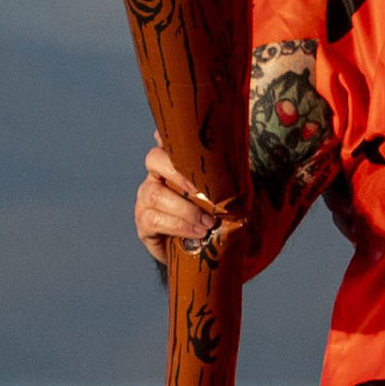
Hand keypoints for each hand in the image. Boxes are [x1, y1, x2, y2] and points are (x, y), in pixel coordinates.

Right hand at [134, 136, 242, 266]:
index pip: (167, 142)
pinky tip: (198, 232)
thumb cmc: (215, 213)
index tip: (180, 139)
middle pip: (154, 160)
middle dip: (178, 172)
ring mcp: (146, 198)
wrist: (201, 249)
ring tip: (208, 223)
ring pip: (155, 194)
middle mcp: (156, 176)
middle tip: (203, 192)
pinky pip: (155, 220)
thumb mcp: (226, 192)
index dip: (168, 136)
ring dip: (185, 209)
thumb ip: (227, 176)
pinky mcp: (144, 222)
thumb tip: (240, 160)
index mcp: (174, 163)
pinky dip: (179, 226)